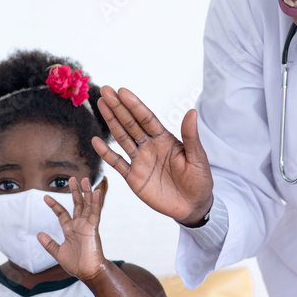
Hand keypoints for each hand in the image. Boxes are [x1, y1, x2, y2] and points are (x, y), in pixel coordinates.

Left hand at [38, 177, 106, 281]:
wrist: (88, 273)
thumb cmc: (76, 265)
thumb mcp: (58, 253)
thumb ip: (49, 244)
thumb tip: (39, 235)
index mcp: (70, 230)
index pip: (62, 213)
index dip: (54, 205)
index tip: (45, 197)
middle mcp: (79, 225)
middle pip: (77, 204)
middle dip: (75, 191)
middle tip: (72, 178)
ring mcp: (87, 225)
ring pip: (87, 205)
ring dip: (86, 192)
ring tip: (85, 180)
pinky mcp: (93, 228)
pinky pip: (95, 213)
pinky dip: (96, 202)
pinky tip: (96, 192)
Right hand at [91, 86, 213, 225]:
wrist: (193, 206)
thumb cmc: (199, 180)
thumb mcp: (198, 158)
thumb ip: (191, 136)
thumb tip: (192, 111)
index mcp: (165, 139)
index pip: (147, 118)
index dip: (134, 105)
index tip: (122, 91)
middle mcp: (150, 146)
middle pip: (131, 123)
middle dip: (118, 107)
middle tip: (105, 90)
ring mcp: (140, 161)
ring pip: (122, 138)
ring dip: (111, 122)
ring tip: (101, 104)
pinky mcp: (134, 177)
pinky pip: (117, 163)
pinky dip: (106, 153)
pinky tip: (96, 141)